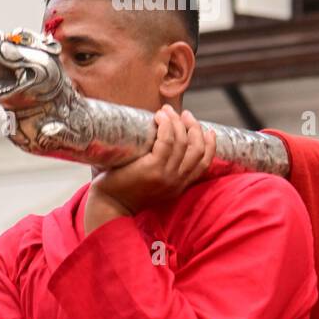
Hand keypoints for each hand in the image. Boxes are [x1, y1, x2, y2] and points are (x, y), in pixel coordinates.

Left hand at [85, 106, 215, 231]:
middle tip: (184, 114)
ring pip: (182, 142)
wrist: (108, 207)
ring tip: (167, 111)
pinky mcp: (153, 169)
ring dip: (177, 122)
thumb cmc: (123, 192)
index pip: (204, 163)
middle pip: (197, 149)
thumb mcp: (152, 185)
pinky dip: (166, 126)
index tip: (207, 130)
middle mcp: (177, 181)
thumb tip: (160, 143)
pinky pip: (166, 142)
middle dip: (194, 127)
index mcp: (180, 185)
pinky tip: (160, 117)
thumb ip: (162, 171)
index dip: (209, 144)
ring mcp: (166, 175)